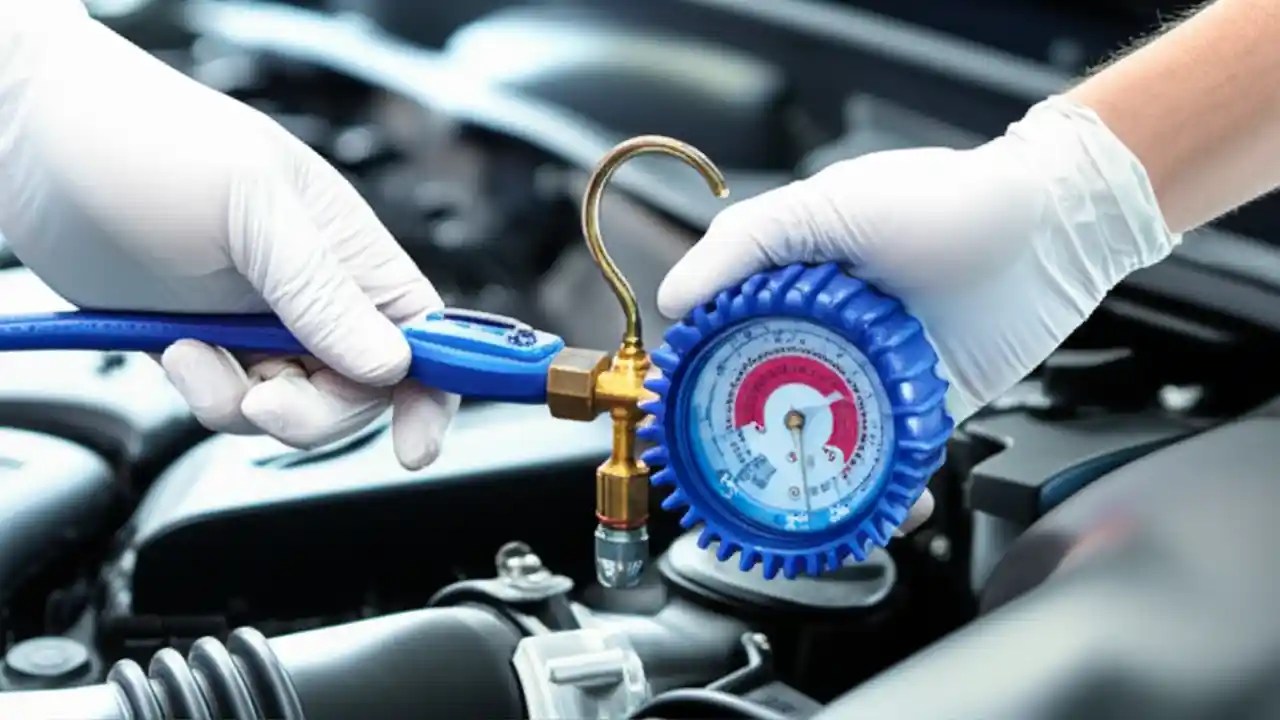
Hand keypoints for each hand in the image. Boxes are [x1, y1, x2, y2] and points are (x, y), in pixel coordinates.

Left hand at [0, 2, 455, 468]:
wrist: (31, 143)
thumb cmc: (146, 139)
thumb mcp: (253, 209)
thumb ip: (325, 293)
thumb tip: (391, 364)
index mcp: (348, 248)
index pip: (425, 329)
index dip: (438, 386)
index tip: (417, 441)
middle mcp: (315, 290)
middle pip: (362, 389)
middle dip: (317, 411)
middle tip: (270, 402)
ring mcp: (261, 321)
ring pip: (294, 407)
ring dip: (246, 403)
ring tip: (197, 354)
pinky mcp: (207, 343)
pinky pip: (230, 402)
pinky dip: (205, 393)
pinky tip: (176, 350)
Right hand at [658, 96, 1180, 532]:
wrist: (1049, 228)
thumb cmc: (942, 200)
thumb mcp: (827, 205)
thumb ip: (746, 242)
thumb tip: (676, 298)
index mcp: (791, 286)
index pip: (727, 342)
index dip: (701, 384)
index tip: (679, 424)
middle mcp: (827, 334)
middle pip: (773, 404)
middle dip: (755, 451)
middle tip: (742, 486)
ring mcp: (876, 374)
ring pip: (831, 442)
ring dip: (818, 484)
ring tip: (809, 515)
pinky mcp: (926, 405)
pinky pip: (898, 461)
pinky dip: (889, 494)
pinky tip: (886, 511)